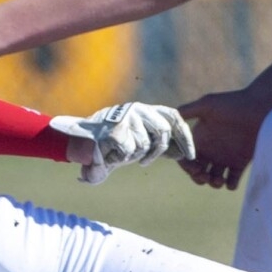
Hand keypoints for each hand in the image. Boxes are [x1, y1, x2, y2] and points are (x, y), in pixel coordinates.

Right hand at [49, 103, 195, 183]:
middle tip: (143, 162)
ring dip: (133, 155)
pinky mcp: (116, 128)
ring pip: (144, 144)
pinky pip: (129, 151)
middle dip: (157, 151)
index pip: (174, 117)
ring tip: (118, 152)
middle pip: (162, 132)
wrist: (81, 140)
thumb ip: (159, 145)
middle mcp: (139, 109)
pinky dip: (120, 157)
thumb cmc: (113, 142)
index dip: (185, 136)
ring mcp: (127, 117)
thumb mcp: (139, 142)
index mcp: (147, 110)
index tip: (191, 156)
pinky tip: (110, 152)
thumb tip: (182, 153)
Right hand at [177, 89, 269, 190]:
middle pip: (198, 170)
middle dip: (198, 177)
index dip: (185, 164)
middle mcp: (211, 148)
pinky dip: (230, 184)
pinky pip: (232, 180)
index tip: (192, 167)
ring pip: (213, 178)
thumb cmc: (234, 103)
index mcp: (201, 137)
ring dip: (212, 183)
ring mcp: (225, 156)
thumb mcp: (208, 104)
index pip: (186, 156)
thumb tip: (170, 119)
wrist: (261, 107)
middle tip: (204, 176)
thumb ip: (188, 111)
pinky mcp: (240, 162)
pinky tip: (230, 181)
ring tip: (218, 180)